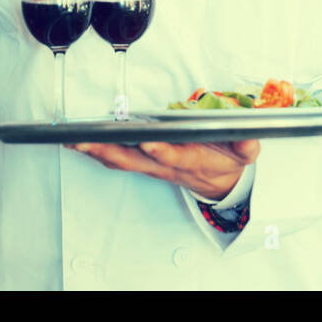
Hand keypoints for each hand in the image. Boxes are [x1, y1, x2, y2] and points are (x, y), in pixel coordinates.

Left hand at [64, 140, 260, 198]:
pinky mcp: (144, 163)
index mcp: (191, 160)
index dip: (162, 152)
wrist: (219, 182)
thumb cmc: (227, 161)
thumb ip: (246, 146)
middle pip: (134, 160)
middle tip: (86, 140)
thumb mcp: (245, 154)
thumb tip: (248, 139)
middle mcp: (166, 165)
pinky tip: (81, 143)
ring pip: (120, 161)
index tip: (149, 143)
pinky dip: (98, 152)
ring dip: (97, 152)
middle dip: (109, 150)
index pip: (174, 157)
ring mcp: (152, 166)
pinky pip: (117, 159)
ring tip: (74, 139)